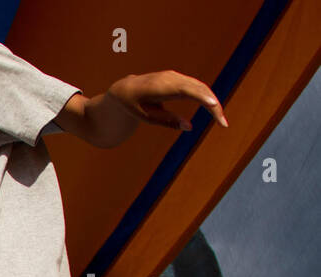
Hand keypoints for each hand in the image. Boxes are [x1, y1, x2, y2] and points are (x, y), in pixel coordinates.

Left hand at [106, 71, 226, 131]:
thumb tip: (189, 127)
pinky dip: (206, 98)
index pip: (187, 91)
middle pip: (199, 89)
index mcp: (160, 87)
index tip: (215, 106)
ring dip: (213, 102)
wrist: (125, 89)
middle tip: (223, 123)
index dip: (202, 97)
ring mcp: (176, 77)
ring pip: (200, 87)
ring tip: (221, 120)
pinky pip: (196, 87)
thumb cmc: (133, 105)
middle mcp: (171, 78)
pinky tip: (214, 109)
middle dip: (213, 105)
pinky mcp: (179, 79)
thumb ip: (167, 121)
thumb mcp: (146, 117)